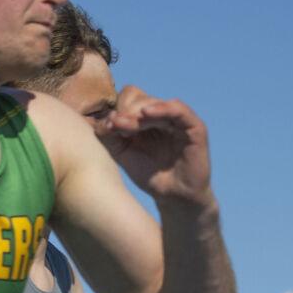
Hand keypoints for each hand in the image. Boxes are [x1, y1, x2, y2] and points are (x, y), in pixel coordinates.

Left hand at [101, 86, 212, 207]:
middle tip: (119, 130)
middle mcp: (161, 115)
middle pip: (138, 98)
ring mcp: (177, 119)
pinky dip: (162, 108)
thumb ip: (109, 136)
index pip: (127, 98)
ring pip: (153, 103)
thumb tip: (98, 119)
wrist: (173, 195)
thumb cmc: (148, 173)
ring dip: (136, 112)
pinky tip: (147, 113)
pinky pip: (179, 110)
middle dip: (124, 112)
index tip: (109, 128)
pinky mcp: (194, 127)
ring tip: (128, 128)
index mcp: (144, 118)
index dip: (116, 109)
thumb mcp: (121, 153)